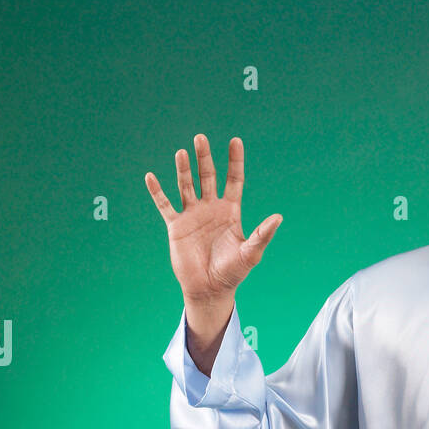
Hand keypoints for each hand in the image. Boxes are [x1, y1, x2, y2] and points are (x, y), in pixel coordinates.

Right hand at [145, 133, 281, 302]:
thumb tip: (279, 218)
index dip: (235, 161)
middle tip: (201, 138)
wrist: (209, 290)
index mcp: (230, 212)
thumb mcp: (251, 254)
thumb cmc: (232, 273)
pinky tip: (150, 177)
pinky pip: (165, 205)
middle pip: (207, 176)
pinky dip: (157, 192)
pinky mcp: (176, 226)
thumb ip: (263, 235)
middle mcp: (211, 209)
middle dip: (204, 158)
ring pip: (186, 185)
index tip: (235, 141)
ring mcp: (192, 215)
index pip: (234, 180)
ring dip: (183, 169)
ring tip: (181, 153)